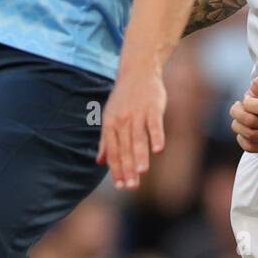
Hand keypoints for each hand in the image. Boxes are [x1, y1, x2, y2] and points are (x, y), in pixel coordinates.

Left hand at [96, 65, 165, 189]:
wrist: (138, 70)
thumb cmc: (124, 96)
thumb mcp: (110, 116)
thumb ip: (105, 139)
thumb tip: (99, 161)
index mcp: (111, 124)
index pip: (113, 151)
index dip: (116, 169)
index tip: (121, 186)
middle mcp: (123, 121)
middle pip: (125, 148)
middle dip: (127, 169)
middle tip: (131, 187)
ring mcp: (138, 114)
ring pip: (138, 139)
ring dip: (139, 156)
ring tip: (141, 173)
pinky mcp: (153, 107)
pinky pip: (155, 124)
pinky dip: (156, 136)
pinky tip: (158, 150)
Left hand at [229, 68, 257, 152]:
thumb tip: (250, 96)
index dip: (248, 102)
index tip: (248, 99)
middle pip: (250, 122)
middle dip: (237, 112)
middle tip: (238, 107)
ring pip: (249, 135)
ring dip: (238, 125)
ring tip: (240, 117)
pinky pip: (251, 147)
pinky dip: (241, 139)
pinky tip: (244, 129)